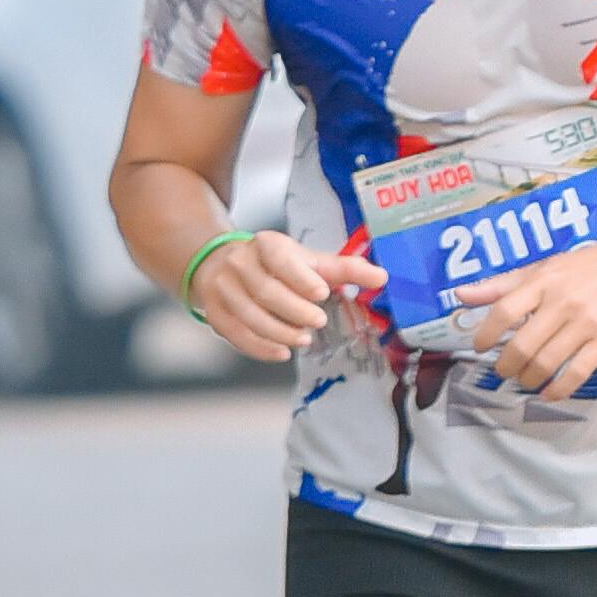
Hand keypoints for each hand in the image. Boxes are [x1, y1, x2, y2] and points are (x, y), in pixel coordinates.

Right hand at [183, 227, 378, 363]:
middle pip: (266, 291)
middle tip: (317, 322)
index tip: (322, 293)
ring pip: (250, 316)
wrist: (221, 264)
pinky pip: (236, 334)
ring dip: (280, 332)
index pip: (281, 259)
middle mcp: (239, 263)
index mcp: (265, 244)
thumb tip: (382, 278)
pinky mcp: (214, 313)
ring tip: (304, 340)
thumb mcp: (308, 260)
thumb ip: (344, 269)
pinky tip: (281, 352)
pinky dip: (260, 347)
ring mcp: (222, 288)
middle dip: (295, 310)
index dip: (301, 277)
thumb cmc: (275, 265)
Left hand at [448, 219, 596, 400]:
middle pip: (523, 345)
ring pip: (547, 363)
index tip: (480, 347)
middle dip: (506, 366)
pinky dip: (558, 389)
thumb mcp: (545, 266)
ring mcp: (587, 323)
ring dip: (529, 379)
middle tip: (503, 371)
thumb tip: (460, 295)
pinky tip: (549, 393)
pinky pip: (577, 373)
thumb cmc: (590, 265)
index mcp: (544, 281)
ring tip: (525, 380)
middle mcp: (563, 302)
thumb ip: (503, 284)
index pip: (504, 311)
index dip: (486, 334)